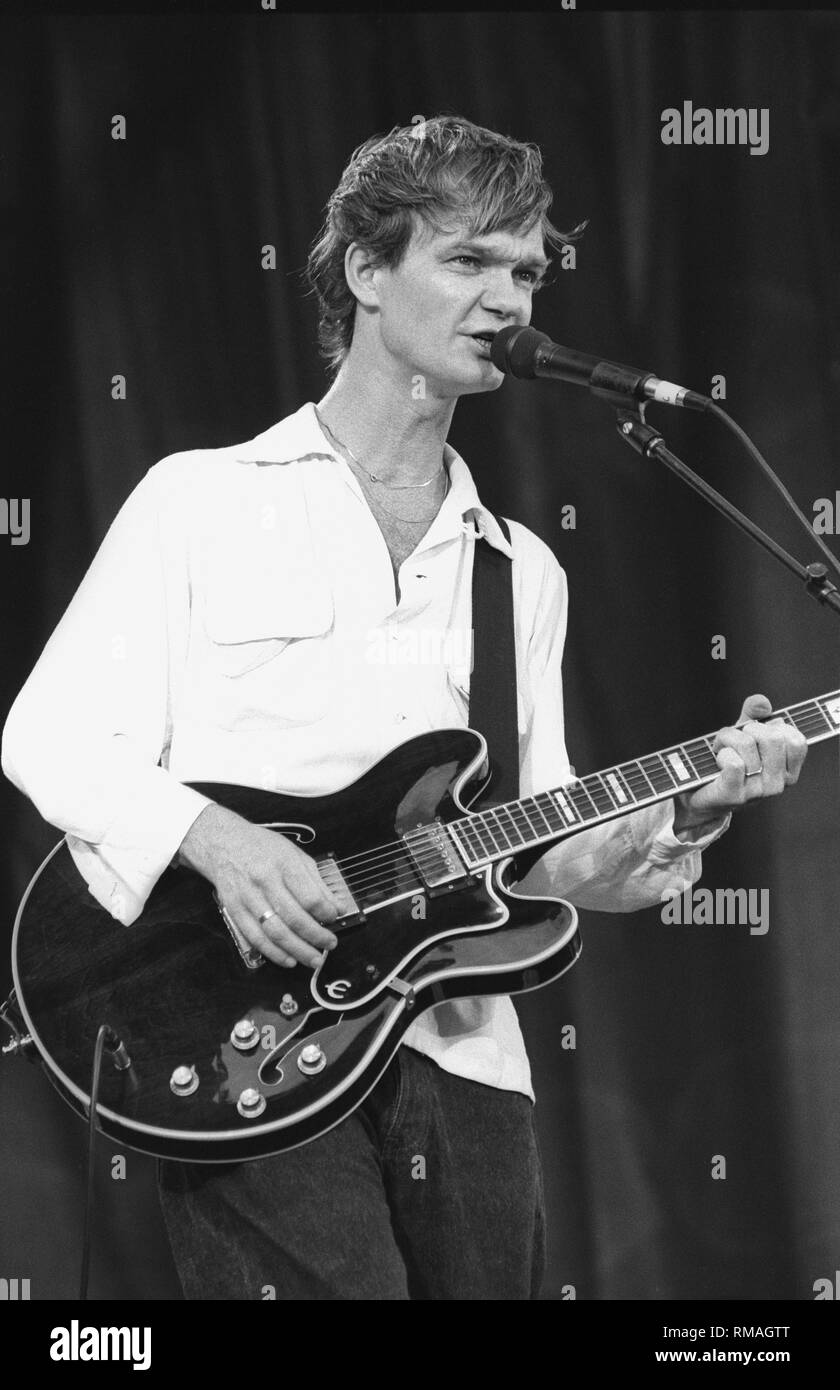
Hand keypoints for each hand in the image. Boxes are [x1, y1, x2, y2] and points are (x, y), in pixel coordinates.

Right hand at [177, 803, 340, 967]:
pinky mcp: (234, 910)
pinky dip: (274, 953)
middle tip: (330, 944)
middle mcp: (265, 881)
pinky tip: (289, 959)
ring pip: (275, 932)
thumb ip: (317, 882)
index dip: (326, 912)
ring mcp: (247, 897)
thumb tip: (338, 907)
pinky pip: (256, 938)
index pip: (310, 895)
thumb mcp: (295, 855)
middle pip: (294, 917)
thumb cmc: (262, 847)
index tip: (335, 917)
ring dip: (298, 950)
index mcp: (284, 863)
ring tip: (314, 958)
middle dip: (316, 936)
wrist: (223, 844)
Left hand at [672, 693, 807, 833]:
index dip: (774, 727)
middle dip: (747, 728)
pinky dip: (722, 754)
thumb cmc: (727, 762)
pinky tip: (718, 761)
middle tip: (733, 738)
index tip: (757, 733)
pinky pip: (734, 763)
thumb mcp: (744, 734)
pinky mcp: (735, 796)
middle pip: (773, 737)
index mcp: (788, 771)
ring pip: (748, 745)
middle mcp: (778, 784)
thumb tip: (762, 703)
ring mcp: (758, 793)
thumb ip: (754, 714)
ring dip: (727, 738)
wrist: (700, 794)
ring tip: (720, 748)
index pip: (796, 740)